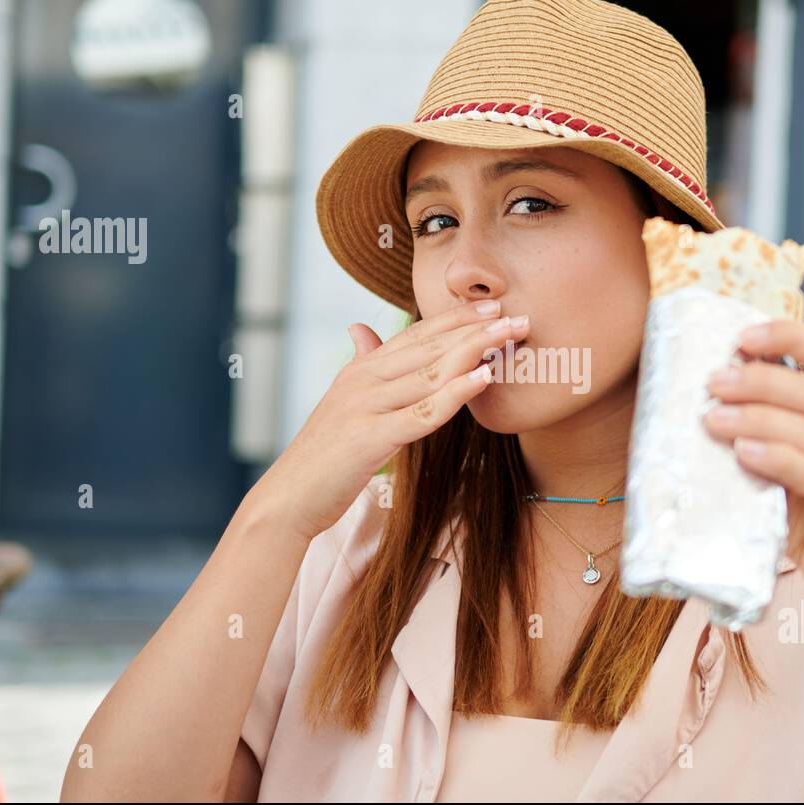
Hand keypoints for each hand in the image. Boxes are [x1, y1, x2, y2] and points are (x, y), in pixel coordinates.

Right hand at [249, 301, 528, 539]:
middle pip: (428, 346)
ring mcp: (365, 406)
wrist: (287, 499)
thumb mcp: (342, 404)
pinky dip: (456, 392)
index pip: (415, 335)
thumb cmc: (322, 457)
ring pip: (430, 372)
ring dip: (474, 349)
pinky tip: (484, 377)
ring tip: (510, 333)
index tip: (491, 304)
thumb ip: (361, 367)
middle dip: (474, 327)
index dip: (454, 318)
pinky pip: (423, 412)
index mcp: (359, 371)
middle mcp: (362, 380)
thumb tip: (359, 328)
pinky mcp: (370, 438)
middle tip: (515, 312)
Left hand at [700, 318, 803, 606]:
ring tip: (714, 419)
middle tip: (712, 384)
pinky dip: (780, 461)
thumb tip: (713, 389)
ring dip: (759, 421)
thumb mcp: (787, 458)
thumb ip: (769, 424)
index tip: (740, 338)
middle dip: (759, 383)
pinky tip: (745, 453)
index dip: (787, 337)